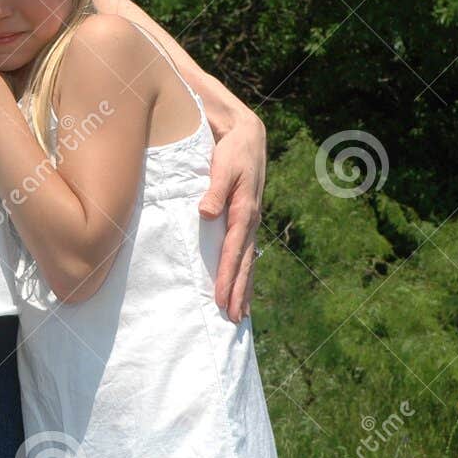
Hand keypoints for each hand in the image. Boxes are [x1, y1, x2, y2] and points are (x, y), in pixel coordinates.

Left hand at [199, 109, 265, 322]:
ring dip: (244, 289)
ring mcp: (250, 223)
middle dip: (238, 293)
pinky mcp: (245, 221)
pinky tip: (242, 288)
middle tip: (233, 320)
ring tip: (241, 315)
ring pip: (247, 263)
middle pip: (244, 265)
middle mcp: (250, 221)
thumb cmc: (232, 152)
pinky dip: (244, 274)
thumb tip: (207, 213)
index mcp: (244, 212)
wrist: (247, 137)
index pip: (232, 252)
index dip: (226, 276)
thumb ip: (215, 190)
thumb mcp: (223, 167)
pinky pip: (246, 253)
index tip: (220, 298)